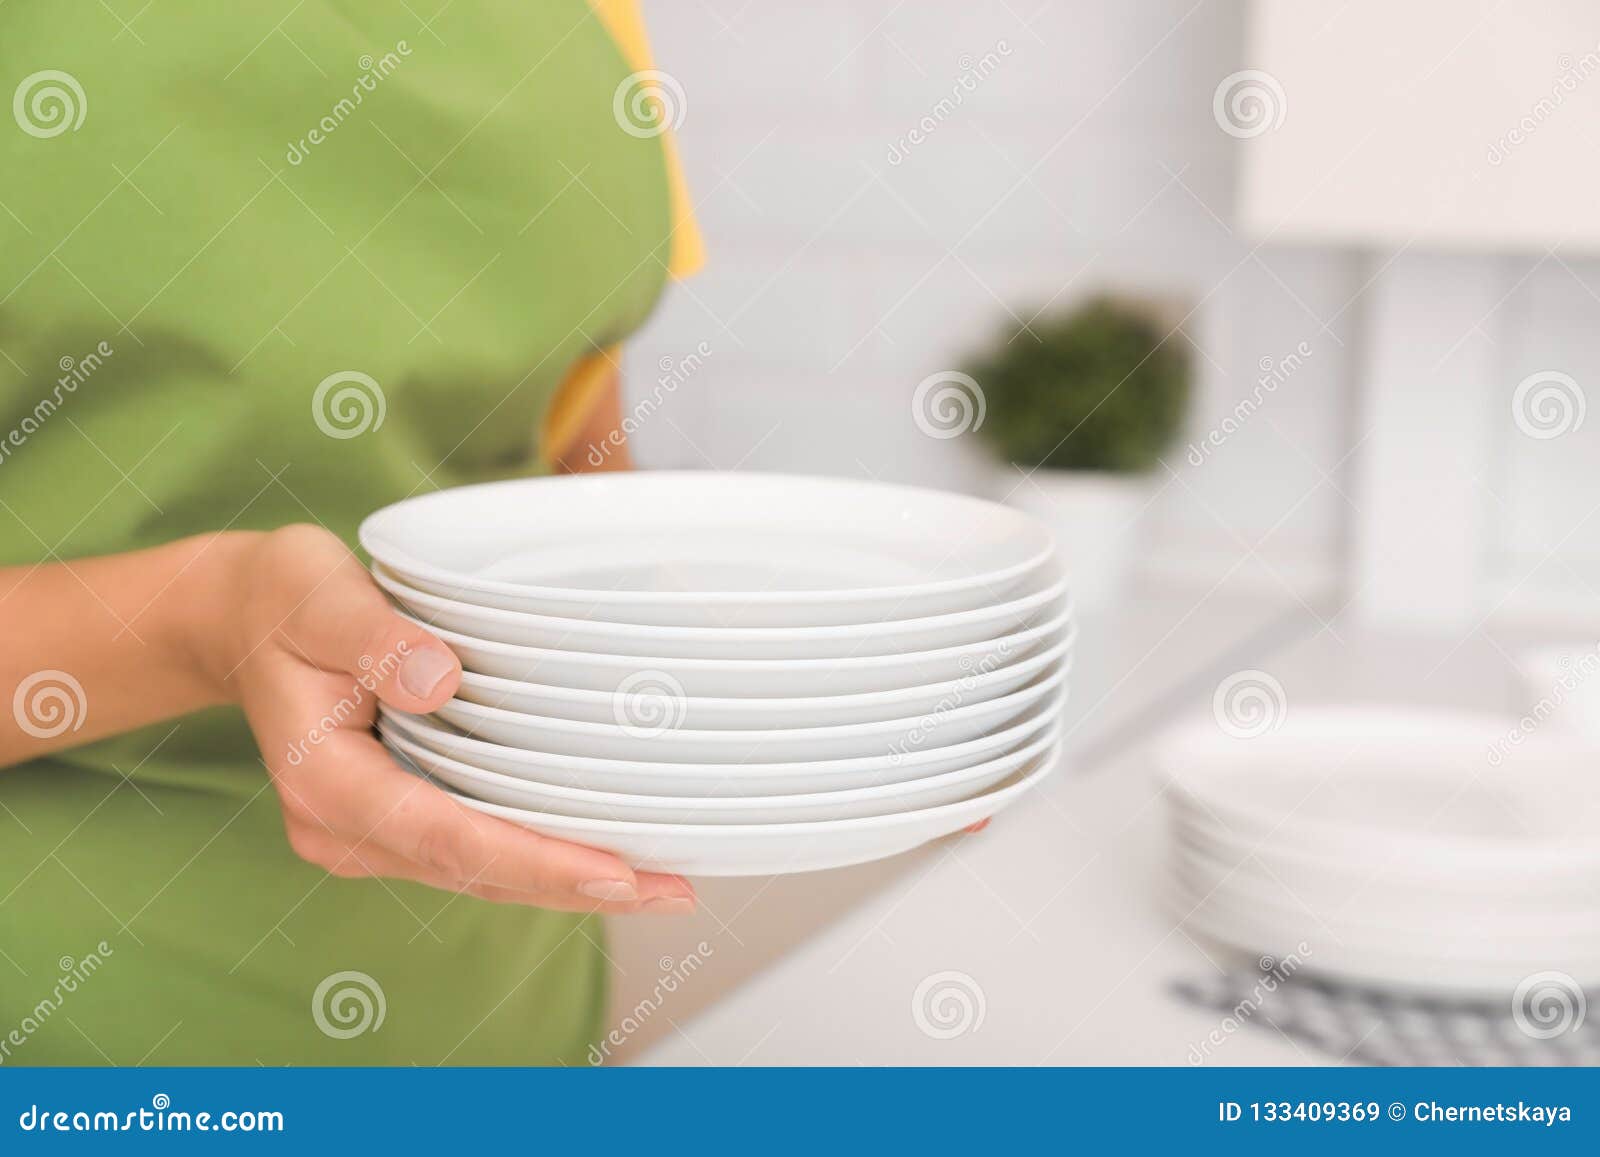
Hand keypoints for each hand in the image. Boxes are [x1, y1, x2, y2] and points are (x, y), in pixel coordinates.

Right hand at [208, 525, 696, 914]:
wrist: (245, 620)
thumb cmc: (284, 602)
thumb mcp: (316, 597)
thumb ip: (373, 638)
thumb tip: (437, 678)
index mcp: (325, 783)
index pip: (447, 836)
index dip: (536, 859)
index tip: (614, 872)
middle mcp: (344, 829)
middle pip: (477, 872)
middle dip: (576, 888)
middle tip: (673, 893)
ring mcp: (369, 834)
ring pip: (482, 874)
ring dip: (569, 884)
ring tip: (662, 886)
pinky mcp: (395, 820)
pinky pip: (475, 852)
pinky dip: (540, 858)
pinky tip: (604, 857)